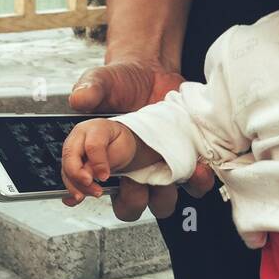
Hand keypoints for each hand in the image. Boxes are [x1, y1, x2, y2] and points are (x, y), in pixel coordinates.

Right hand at [62, 118, 137, 200]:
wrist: (117, 142)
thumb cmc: (119, 141)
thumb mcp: (120, 146)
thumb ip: (105, 159)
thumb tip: (91, 175)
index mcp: (94, 128)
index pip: (92, 145)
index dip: (98, 163)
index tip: (105, 177)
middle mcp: (78, 137)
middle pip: (70, 157)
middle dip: (79, 176)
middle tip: (94, 189)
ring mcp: (71, 149)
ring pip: (66, 169)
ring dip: (77, 186)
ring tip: (93, 194)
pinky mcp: (69, 162)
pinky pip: (66, 177)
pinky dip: (70, 190)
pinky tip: (73, 200)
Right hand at [67, 58, 214, 220]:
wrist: (154, 71)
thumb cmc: (122, 81)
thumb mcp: (102, 81)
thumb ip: (90, 90)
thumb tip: (79, 100)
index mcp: (102, 158)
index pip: (86, 186)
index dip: (85, 190)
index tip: (93, 181)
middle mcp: (128, 170)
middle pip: (127, 207)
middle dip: (131, 201)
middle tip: (131, 179)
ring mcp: (157, 169)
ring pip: (160, 203)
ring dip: (163, 195)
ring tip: (164, 173)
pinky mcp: (183, 163)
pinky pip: (194, 186)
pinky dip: (198, 182)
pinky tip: (198, 167)